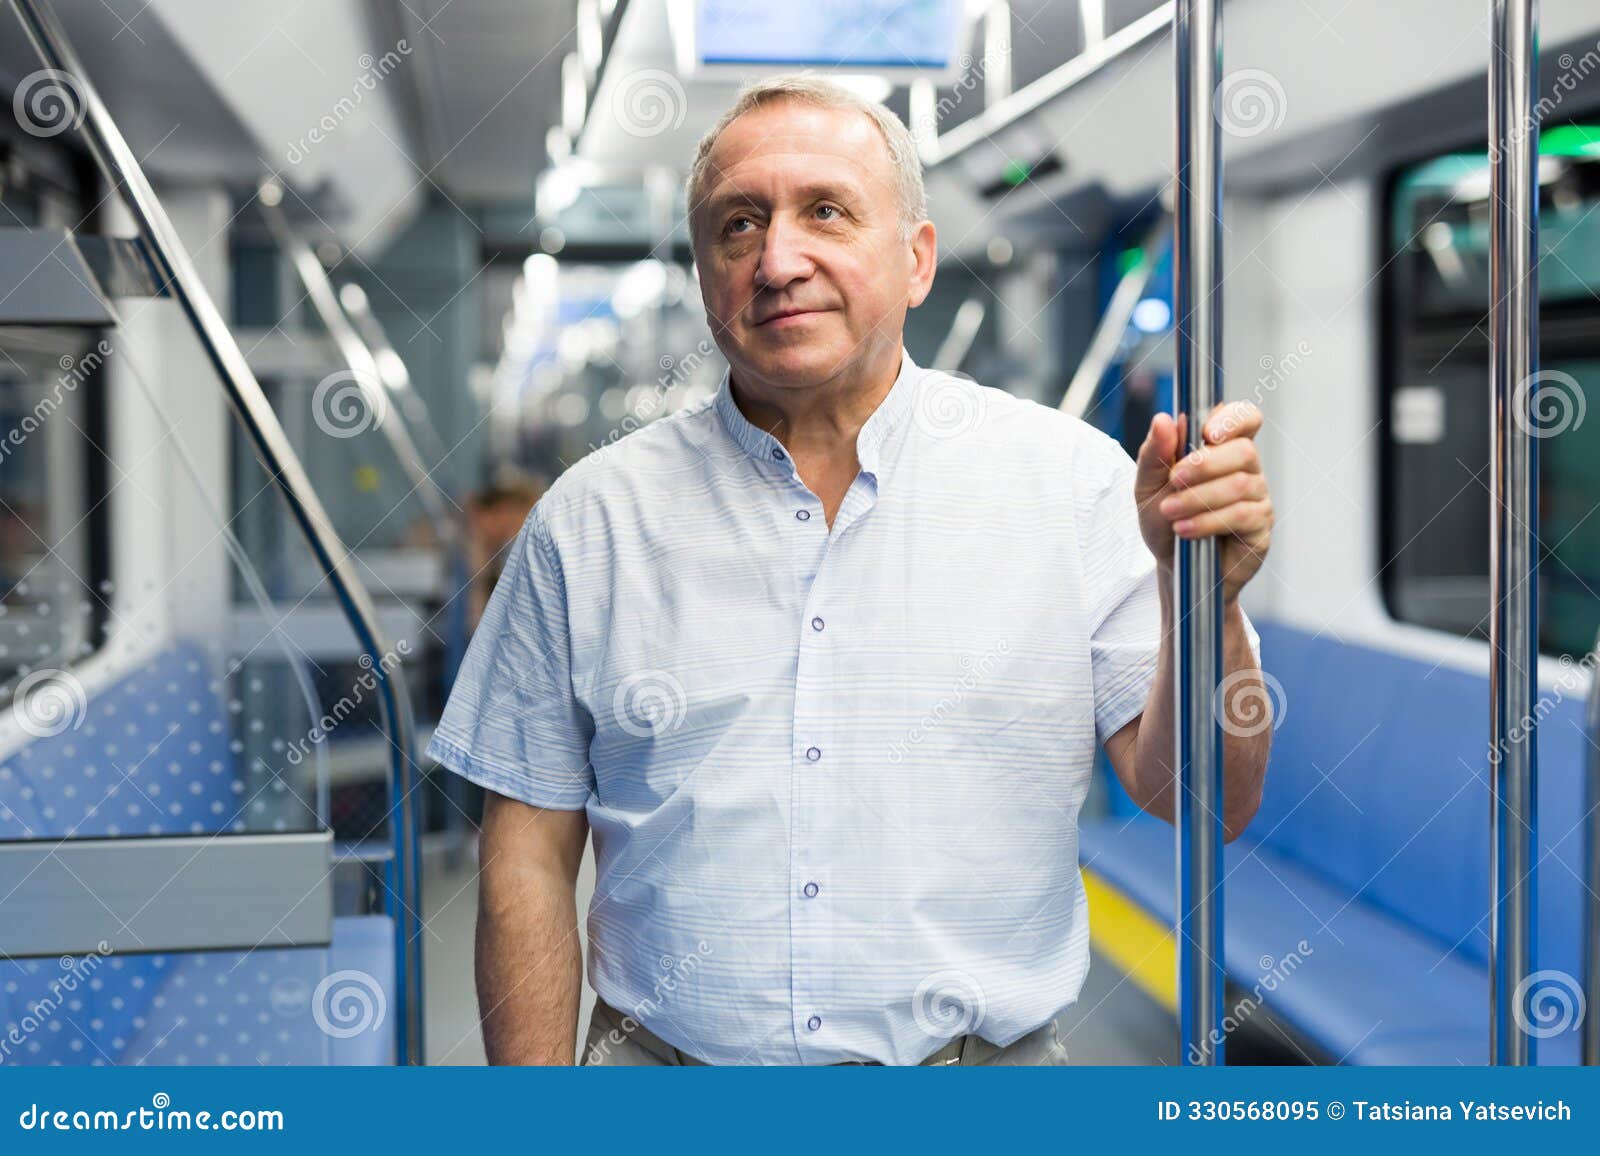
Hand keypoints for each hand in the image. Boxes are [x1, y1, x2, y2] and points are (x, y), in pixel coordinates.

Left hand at [1133, 401, 1272, 604]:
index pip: (1246, 418)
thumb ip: (1154, 453)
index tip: (1207, 433)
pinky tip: (1184, 529)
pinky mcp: (1260, 527)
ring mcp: (1258, 498)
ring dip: (1198, 497)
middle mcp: (1246, 469)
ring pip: (1240, 484)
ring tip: (1170, 511)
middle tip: (1174, 480)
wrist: (1172, 566)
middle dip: (1204, 464)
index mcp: (1222, 449)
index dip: (1234, 418)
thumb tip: (1163, 419)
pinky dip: (1207, 521)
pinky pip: (1241, 515)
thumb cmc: (1164, 521)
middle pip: (1244, 450)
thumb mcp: (1147, 486)